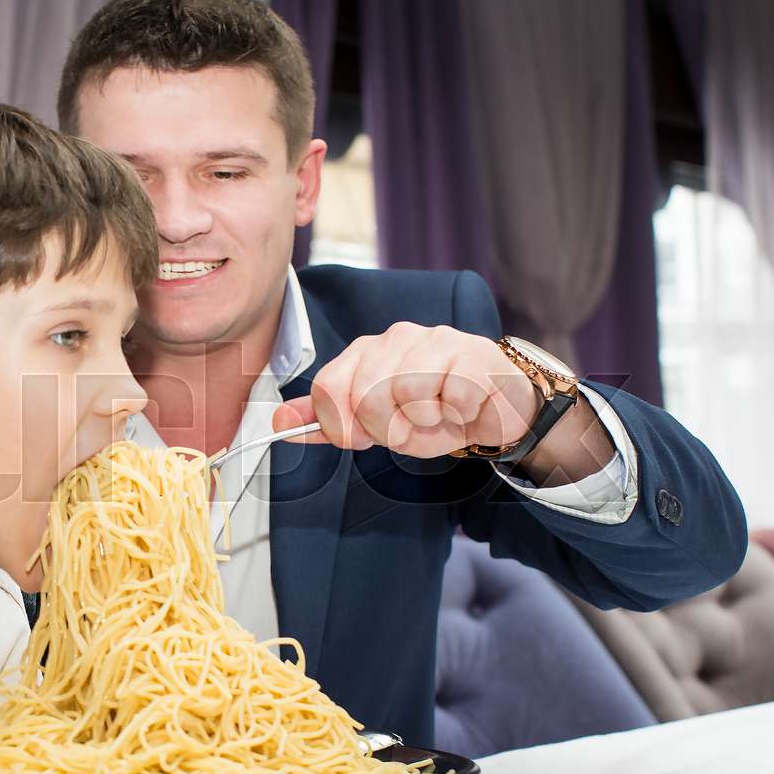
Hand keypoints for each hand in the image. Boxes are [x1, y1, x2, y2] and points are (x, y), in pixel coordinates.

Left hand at [271, 323, 539, 458]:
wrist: (495, 410)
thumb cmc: (434, 413)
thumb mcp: (373, 423)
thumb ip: (327, 420)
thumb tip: (279, 421)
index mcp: (366, 351)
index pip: (327, 387)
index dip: (342, 424)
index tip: (363, 436)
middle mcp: (397, 337)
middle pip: (364, 396)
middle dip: (386, 429)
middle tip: (409, 427)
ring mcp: (437, 341)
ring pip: (406, 393)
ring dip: (423, 423)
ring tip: (438, 415)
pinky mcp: (473, 354)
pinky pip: (449, 397)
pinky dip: (456, 416)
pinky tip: (463, 408)